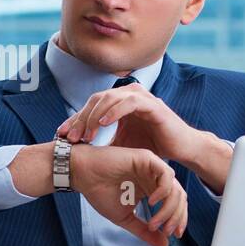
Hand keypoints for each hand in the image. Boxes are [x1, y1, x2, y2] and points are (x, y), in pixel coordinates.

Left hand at [57, 81, 207, 168]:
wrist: (182, 149)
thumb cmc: (155, 146)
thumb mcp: (124, 144)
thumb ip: (105, 142)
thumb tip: (79, 150)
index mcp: (120, 102)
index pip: (92, 106)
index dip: (75, 120)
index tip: (61, 136)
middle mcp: (129, 95)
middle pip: (96, 100)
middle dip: (81, 119)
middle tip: (70, 137)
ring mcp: (141, 97)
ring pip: (109, 98)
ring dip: (94, 116)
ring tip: (85, 134)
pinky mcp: (152, 104)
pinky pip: (128, 102)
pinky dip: (114, 111)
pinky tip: (103, 123)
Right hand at [70, 144, 187, 245]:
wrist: (82, 175)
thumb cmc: (100, 193)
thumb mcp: (126, 218)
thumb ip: (145, 231)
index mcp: (153, 190)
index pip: (176, 205)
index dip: (179, 220)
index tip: (174, 236)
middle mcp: (156, 179)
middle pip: (180, 198)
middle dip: (177, 217)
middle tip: (167, 231)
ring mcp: (153, 168)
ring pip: (176, 189)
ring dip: (169, 209)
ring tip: (155, 222)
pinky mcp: (147, 158)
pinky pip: (167, 174)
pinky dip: (164, 191)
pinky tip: (151, 202)